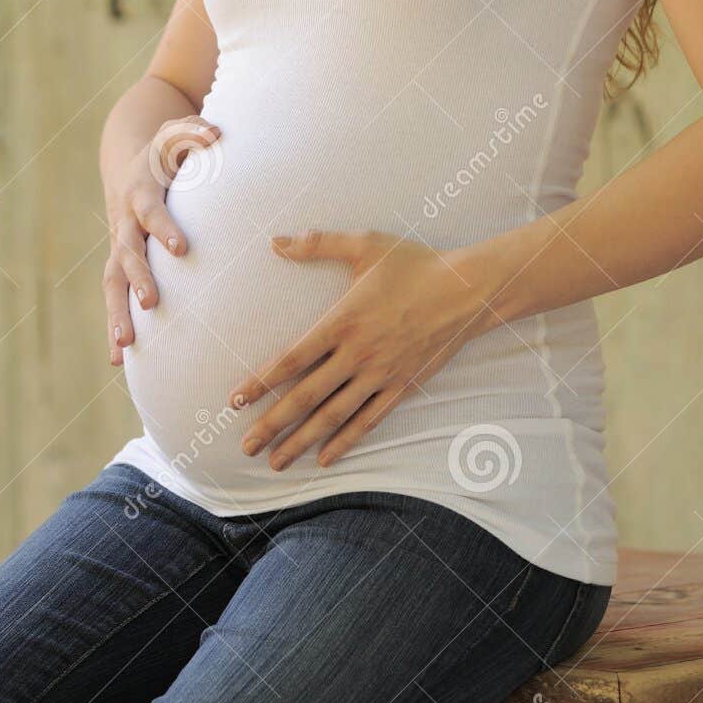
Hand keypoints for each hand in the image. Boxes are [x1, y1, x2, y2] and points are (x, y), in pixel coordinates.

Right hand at [102, 114, 220, 364]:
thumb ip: (195, 132)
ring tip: (124, 348)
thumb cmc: (164, 155)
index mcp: (140, 193)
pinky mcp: (120, 267)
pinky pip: (114, 299)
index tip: (180, 249)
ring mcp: (119, 248)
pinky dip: (115, 327)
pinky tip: (120, 361)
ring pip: (112, 283)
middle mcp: (125, 224)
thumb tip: (218, 133)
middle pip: (126, 253)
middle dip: (137, 279)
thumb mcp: (176, 136)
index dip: (163, 228)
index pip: (150, 212)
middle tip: (151, 304)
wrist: (127, 167)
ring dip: (117, 315)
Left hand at [228, 230, 486, 467]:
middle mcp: (358, 353)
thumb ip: (318, 244)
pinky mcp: (401, 386)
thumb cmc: (414, 264)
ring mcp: (380, 374)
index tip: (235, 401)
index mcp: (343, 321)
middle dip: (272, 423)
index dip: (261, 382)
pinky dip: (345, 441)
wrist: (467, 290)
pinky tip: (325, 457)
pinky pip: (368, 420)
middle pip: (305, 396)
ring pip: (333, 415)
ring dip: (301, 440)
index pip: (292, 359)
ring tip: (276, 461)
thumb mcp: (365, 245)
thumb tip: (275, 241)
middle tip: (246, 445)